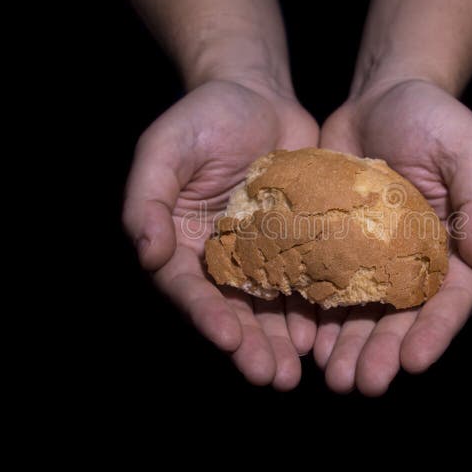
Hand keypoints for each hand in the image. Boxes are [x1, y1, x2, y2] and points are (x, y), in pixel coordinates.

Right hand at [123, 79, 318, 389]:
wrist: (257, 95)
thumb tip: (147, 253)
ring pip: (270, 306)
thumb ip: (146, 198)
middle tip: (272, 376)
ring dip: (282, 341)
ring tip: (297, 371)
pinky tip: (325, 334)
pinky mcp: (298, 242)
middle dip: (251, 344)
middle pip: (233, 310)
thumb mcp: (164, 149)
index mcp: (181, 242)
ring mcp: (262, 253)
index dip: (207, 316)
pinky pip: (305, 280)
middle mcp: (221, 257)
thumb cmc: (203, 117)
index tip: (228, 339)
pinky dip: (313, 309)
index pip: (190, 290)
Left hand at [318, 79, 471, 394]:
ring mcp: (372, 257)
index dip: (434, 332)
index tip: (414, 360)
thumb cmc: (432, 117)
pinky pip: (326, 287)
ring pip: (361, 313)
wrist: (380, 97)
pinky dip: (317, 316)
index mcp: (455, 248)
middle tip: (362, 383)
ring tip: (332, 376)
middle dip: (382, 351)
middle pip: (401, 318)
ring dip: (347, 346)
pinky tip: (305, 341)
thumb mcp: (466, 148)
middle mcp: (413, 262)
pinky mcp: (335, 245)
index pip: (450, 300)